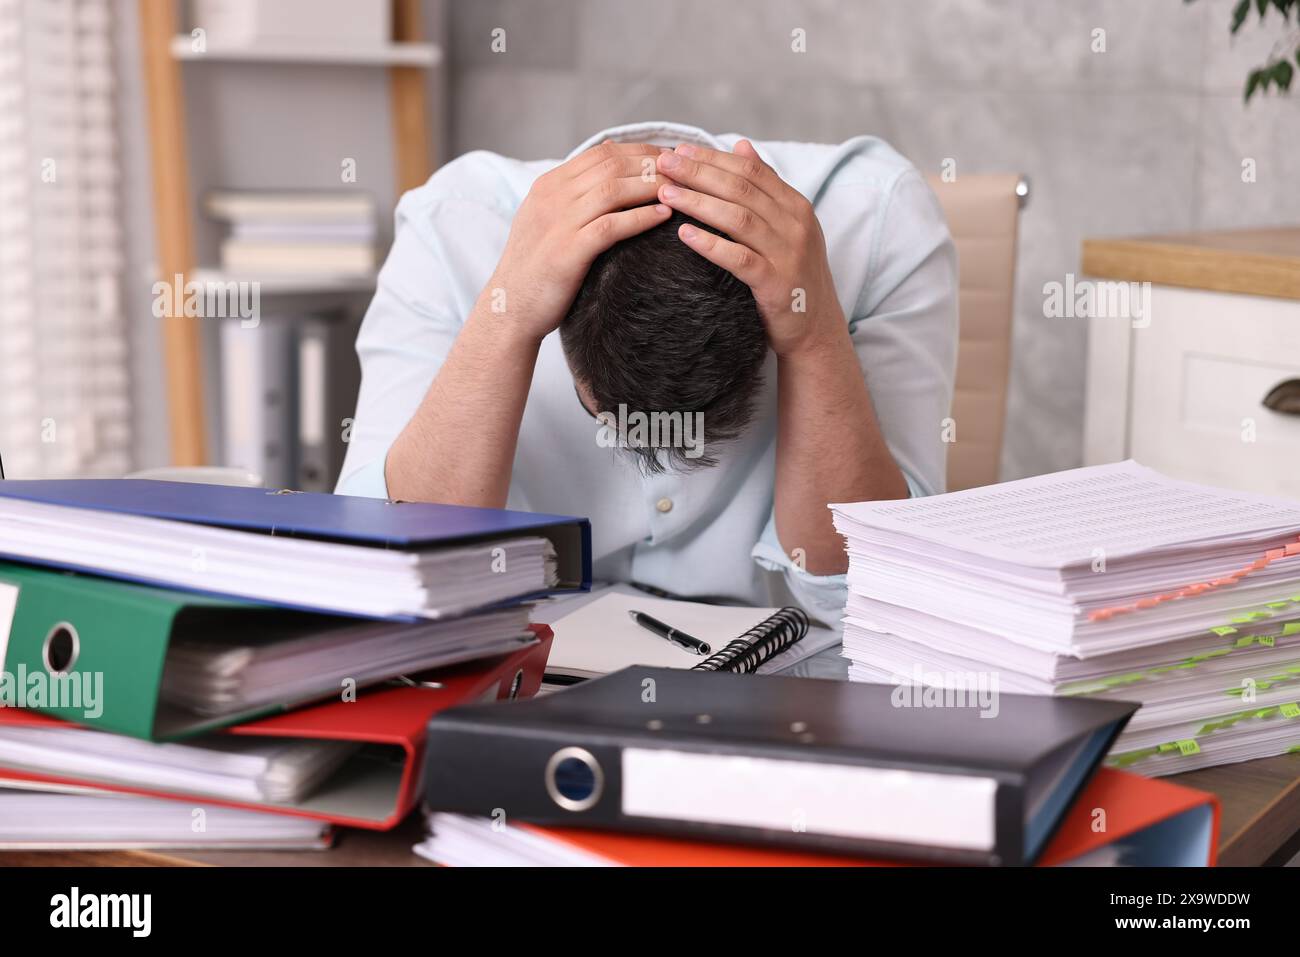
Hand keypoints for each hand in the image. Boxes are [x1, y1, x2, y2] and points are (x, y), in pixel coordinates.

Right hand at [483, 142, 671, 342]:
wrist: (509, 307)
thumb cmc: (536, 267)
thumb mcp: (547, 219)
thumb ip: (574, 194)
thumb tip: (610, 166)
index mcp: (549, 184)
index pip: (602, 153)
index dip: (640, 151)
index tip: (669, 159)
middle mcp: (552, 197)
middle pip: (611, 164)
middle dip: (652, 164)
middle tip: (684, 172)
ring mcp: (558, 222)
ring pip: (613, 189)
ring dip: (651, 186)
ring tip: (680, 190)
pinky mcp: (567, 251)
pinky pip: (610, 226)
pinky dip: (641, 217)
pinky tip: (664, 216)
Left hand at [656, 140, 844, 357]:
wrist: (815, 327)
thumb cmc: (792, 275)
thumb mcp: (786, 226)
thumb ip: (765, 187)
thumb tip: (741, 145)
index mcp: (795, 206)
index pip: (751, 171)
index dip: (714, 158)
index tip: (680, 150)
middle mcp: (795, 225)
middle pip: (741, 189)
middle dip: (699, 173)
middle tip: (664, 164)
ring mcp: (788, 254)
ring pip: (739, 219)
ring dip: (699, 203)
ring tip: (667, 194)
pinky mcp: (776, 283)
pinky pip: (739, 259)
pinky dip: (711, 244)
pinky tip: (684, 234)